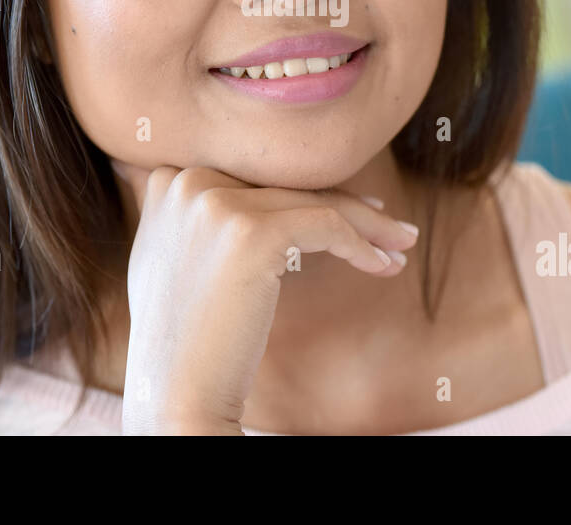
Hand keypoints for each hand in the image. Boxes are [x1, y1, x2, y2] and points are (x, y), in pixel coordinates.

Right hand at [110, 159, 418, 434]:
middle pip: (286, 185)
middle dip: (344, 205)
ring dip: (366, 225)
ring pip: (312, 201)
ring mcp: (215, 203)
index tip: (348, 210)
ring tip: (402, 243)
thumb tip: (260, 205)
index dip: (305, 193)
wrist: (174, 392)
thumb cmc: (186, 339)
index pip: (257, 178)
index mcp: (168, 181)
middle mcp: (186, 181)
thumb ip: (204, 220)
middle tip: (390, 227)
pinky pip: (326, 224)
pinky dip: (361, 244)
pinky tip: (382, 265)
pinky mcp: (250, 230)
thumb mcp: (182, 260)